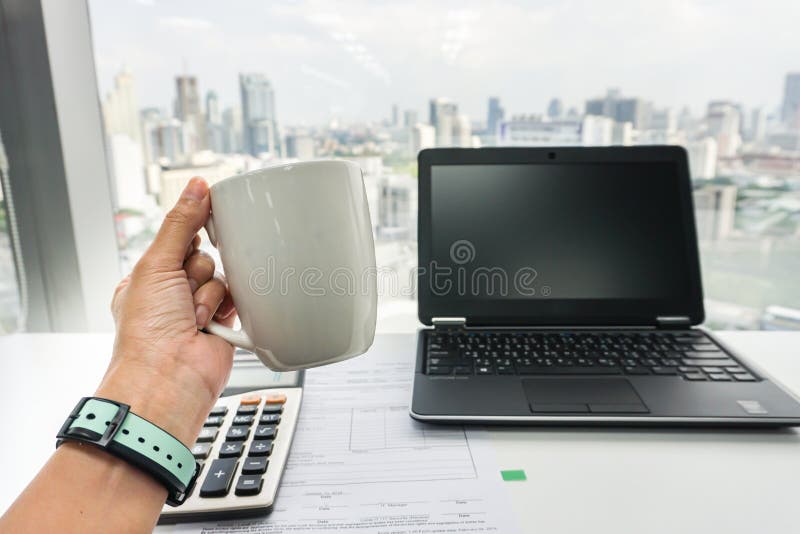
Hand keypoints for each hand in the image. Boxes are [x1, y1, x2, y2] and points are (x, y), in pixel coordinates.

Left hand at [95, 177, 235, 445]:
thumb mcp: (156, 264)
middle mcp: (172, 295)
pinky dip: (228, 310)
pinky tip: (213, 324)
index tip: (198, 233)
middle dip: (197, 273)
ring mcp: (198, 312)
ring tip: (194, 318)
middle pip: (204, 258)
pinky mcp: (223, 326)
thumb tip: (196, 187)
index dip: (189, 238)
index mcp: (149, 279)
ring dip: (210, 296)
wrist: (169, 377)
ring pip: (222, 279)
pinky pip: (238, 301)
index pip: (178, 240)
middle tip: (183, 291)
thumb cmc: (147, 333)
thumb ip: (181, 224)